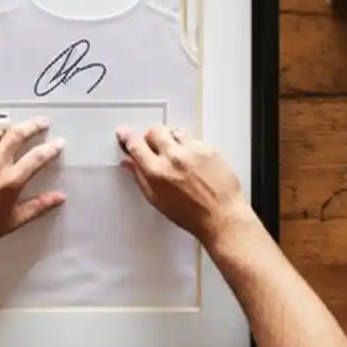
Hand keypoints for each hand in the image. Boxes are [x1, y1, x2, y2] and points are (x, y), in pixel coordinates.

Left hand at [0, 118, 65, 261]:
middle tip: (42, 122)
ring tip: (15, 126)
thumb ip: (37, 206)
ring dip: (8, 126)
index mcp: (11, 181)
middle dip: (33, 126)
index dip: (50, 148)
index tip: (58, 142)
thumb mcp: (13, 221)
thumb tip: (59, 197)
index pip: (36, 158)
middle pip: (17, 135)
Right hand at [116, 125, 251, 246]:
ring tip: (177, 154)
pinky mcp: (209, 148)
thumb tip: (129, 163)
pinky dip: (190, 147)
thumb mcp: (157, 200)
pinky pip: (194, 139)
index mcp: (156, 172)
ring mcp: (192, 150)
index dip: (127, 137)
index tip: (124, 133)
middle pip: (155, 131)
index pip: (136, 145)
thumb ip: (140, 178)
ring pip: (174, 131)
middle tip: (155, 147)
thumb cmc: (191, 215)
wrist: (222, 216)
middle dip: (151, 137)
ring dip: (171, 139)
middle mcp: (173, 157)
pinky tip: (194, 162)